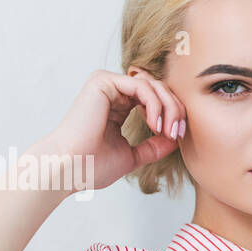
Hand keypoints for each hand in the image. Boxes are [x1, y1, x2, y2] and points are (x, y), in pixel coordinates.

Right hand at [38, 68, 186, 191]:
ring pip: (153, 86)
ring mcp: (107, 84)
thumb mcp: (132, 155)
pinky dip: (154, 105)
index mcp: (118, 106)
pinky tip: (155, 124)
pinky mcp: (103, 82)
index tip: (180, 136)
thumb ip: (153, 146)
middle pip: (158, 90)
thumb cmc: (92, 166)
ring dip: (168, 108)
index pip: (156, 101)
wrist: (71, 168)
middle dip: (175, 110)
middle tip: (179, 133)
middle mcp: (113, 92)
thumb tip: (174, 139)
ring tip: (168, 131)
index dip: (173, 116)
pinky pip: (141, 86)